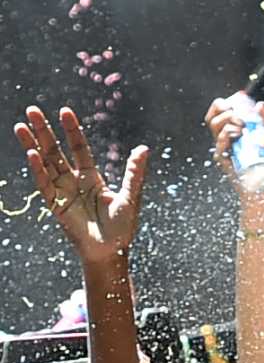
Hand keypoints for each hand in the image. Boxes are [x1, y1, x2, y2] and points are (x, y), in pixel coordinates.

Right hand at [13, 105, 149, 270]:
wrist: (111, 252)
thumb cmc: (122, 228)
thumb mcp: (131, 197)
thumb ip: (134, 173)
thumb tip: (144, 148)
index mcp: (91, 177)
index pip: (79, 148)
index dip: (72, 130)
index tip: (65, 111)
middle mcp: (73, 181)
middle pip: (56, 150)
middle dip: (44, 131)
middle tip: (32, 110)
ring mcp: (62, 192)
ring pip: (44, 163)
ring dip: (33, 145)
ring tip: (21, 126)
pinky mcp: (55, 205)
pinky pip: (45, 184)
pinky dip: (38, 169)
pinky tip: (32, 153)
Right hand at [204, 96, 263, 200]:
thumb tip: (260, 105)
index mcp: (234, 133)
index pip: (220, 113)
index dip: (224, 104)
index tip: (236, 99)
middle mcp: (225, 140)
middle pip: (213, 117)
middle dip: (224, 109)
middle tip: (240, 114)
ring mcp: (223, 149)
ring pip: (214, 126)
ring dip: (227, 120)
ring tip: (241, 124)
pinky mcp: (223, 159)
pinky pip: (220, 143)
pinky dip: (227, 134)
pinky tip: (237, 133)